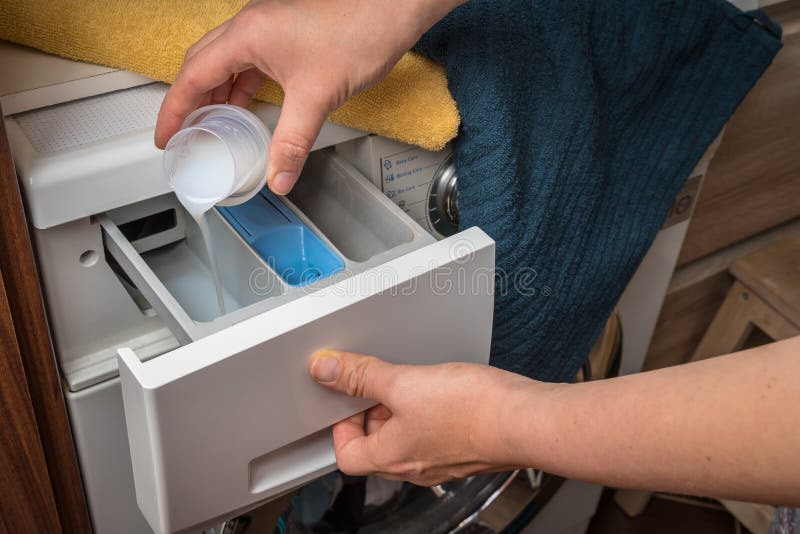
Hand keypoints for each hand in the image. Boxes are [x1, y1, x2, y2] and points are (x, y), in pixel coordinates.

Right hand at [154, 0, 463, 194]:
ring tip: (211, 124)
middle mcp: (251, 26)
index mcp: (247, 35)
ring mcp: (268, 26)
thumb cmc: (359, 31)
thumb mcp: (317, 97)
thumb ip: (292, 142)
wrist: (392, 8)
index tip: (165, 135)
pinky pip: (250, 60)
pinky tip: (248, 105)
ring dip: (215, 92)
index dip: (175, 110)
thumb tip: (279, 176)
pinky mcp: (286, 32)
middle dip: (188, 101)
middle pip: (202, 65)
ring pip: (226, 62)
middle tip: (182, 132)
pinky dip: (241, 85)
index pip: (193, 76)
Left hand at [308, 349, 545, 485]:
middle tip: (378, 385)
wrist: (524, 418)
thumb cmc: (474, 410)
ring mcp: (441, 460)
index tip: (347, 399)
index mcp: (391, 457)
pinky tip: (441, 389)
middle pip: (375, 447)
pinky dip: (428, 413)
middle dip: (371, 413)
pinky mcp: (464, 448)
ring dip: (401, 411)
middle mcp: (415, 467)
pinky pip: (433, 433)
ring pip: (405, 439)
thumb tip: (326, 370)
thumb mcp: (405, 382)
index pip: (346, 456)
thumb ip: (362, 375)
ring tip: (411, 383)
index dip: (340, 426)